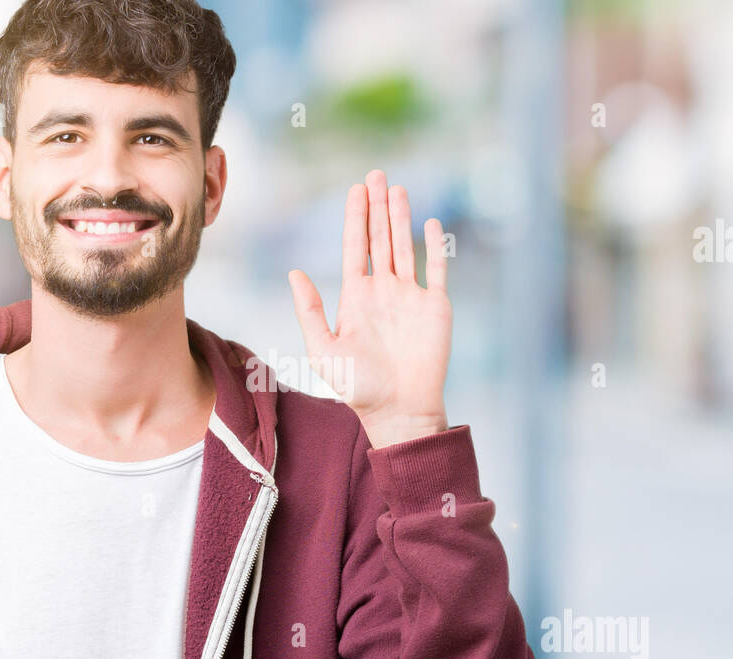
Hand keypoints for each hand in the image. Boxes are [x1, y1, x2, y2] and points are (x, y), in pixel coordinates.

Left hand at [287, 169, 452, 448]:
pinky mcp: (435, 306)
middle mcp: (384, 291)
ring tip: (397, 187)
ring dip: (402, 217)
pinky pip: (438, 269)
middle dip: (378, 207)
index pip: (356, 248)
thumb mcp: (323, 350)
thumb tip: (294, 272)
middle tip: (376, 174)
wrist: (398, 410)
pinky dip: (435, 246)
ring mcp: (411, 296)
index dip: (355, 218)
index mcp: (356, 297)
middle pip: (380, 239)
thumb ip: (309, 311)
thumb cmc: (359, 387)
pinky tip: (430, 223)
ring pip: (405, 246)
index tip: (356, 189)